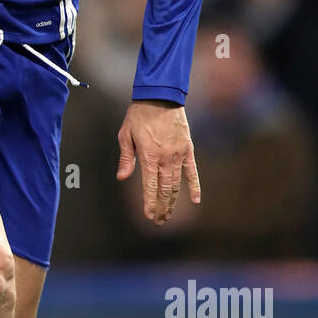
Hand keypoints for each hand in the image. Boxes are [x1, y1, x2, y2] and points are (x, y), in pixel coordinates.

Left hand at [116, 100, 199, 225]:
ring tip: (169, 215)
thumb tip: (122, 177)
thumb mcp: (125, 134)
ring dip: (173, 201)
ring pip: (176, 184)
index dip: (150, 203)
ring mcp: (178, 155)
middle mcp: (165, 158)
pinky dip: (194, 186)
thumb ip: (126, 158)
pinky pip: (192, 171)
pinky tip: (195, 200)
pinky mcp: (187, 149)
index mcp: (148, 156)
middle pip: (165, 189)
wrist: (160, 96)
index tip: (149, 216)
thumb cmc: (139, 115)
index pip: (150, 186)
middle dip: (162, 207)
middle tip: (159, 221)